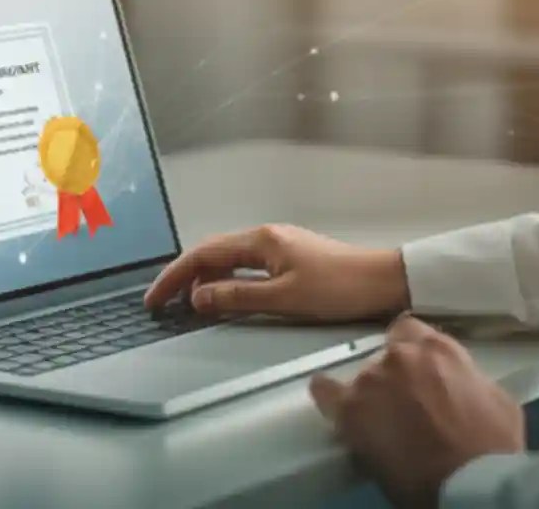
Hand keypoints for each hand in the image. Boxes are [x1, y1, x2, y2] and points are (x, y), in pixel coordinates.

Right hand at [142, 224, 409, 320]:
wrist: (384, 280)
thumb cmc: (337, 289)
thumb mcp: (283, 299)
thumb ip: (237, 297)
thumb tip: (197, 298)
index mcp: (259, 240)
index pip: (202, 255)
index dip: (173, 278)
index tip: (154, 301)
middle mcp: (264, 235)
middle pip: (210, 251)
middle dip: (183, 276)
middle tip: (163, 303)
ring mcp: (278, 243)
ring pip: (227, 257)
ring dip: (204, 277)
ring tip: (189, 304)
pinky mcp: (289, 255)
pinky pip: (244, 263)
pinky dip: (225, 277)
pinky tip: (226, 295)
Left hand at [309, 314, 524, 508]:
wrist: (469, 481)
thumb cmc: (493, 445)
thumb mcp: (495, 398)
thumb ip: (466, 377)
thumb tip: (455, 381)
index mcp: (437, 349)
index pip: (410, 331)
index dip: (411, 351)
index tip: (415, 371)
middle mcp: (399, 355)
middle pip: (385, 356)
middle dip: (393, 377)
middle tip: (403, 405)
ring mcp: (371, 380)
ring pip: (362, 378)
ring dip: (371, 395)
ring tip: (381, 424)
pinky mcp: (349, 409)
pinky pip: (325, 391)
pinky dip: (328, 396)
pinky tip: (333, 405)